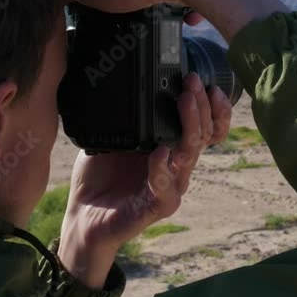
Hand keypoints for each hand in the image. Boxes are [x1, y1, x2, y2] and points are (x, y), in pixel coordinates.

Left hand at [57, 74, 232, 288]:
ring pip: (190, 154)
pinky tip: (157, 152)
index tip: (207, 84)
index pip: (205, 128)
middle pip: (202, 135)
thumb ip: (125, 117)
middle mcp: (175, 166)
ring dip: (189, 125)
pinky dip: (161, 168)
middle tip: (193, 81)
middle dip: (201, 105)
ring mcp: (170, 186)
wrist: (84, 215)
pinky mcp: (158, 206)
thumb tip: (126, 81)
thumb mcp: (111, 137)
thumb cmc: (98, 176)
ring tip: (183, 102)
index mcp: (169, 148)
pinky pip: (167, 188)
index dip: (213, 108)